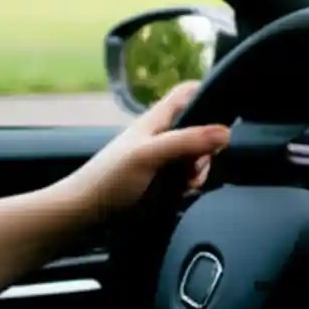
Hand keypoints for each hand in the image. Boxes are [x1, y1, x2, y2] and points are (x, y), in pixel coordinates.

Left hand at [59, 81, 229, 221]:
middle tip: (198, 165)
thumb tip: (227, 133)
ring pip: (196, 155)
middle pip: (200, 129)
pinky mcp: (159, 181)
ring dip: (200, 169)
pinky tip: (184, 194)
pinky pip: (187, 176)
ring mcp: (160, 159)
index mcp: (156, 120)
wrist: (81, 215)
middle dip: (209, 146)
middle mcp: (161, 136)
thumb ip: (187, 141)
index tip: (226, 114)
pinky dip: (191, 184)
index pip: (188, 93)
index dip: (208, 94)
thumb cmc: (107, 180)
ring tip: (189, 185)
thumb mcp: (150, 155)